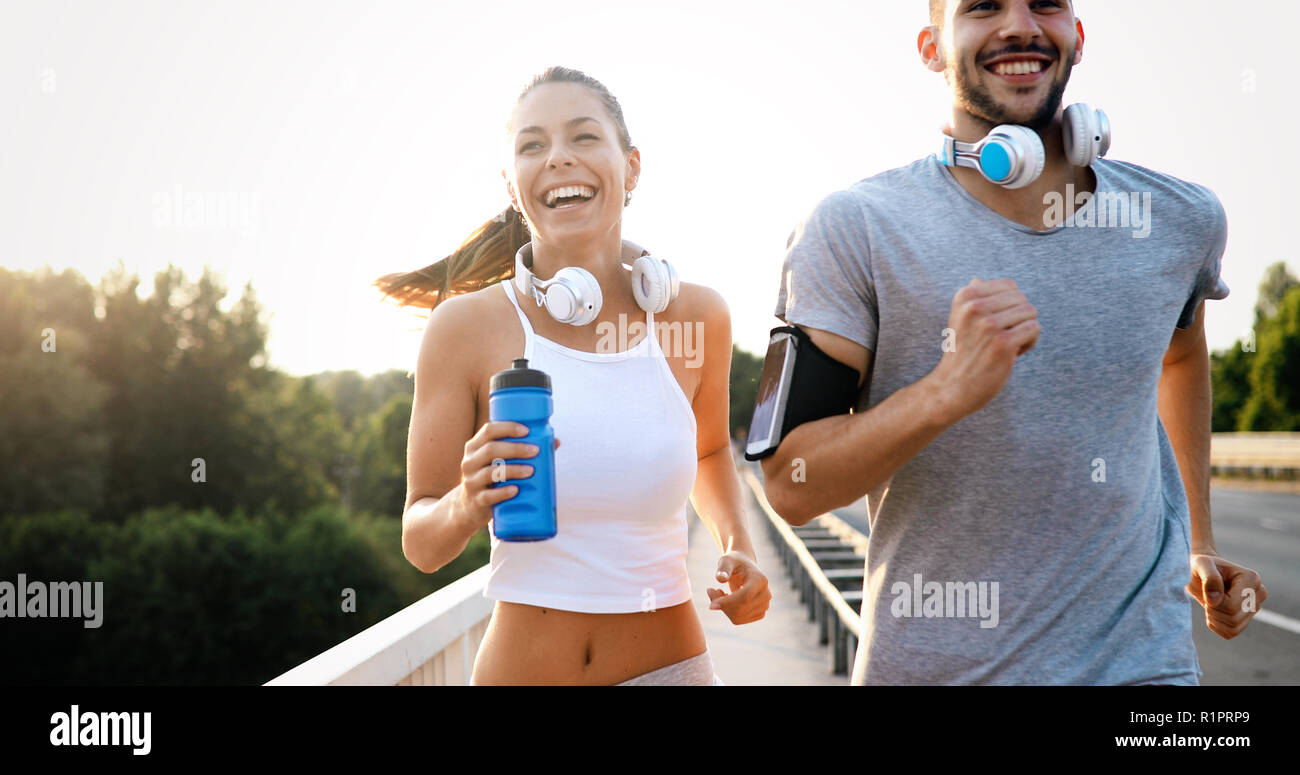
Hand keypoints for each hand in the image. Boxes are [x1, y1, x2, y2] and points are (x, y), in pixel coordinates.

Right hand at [455, 421, 558, 529]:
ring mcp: (471, 481)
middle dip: (515, 448)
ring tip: (531, 470)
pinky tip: (515, 490)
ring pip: (491, 472)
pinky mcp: (476, 500)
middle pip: (491, 449)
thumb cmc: (492, 478)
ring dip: (513, 470)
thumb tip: (555, 442)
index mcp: (474, 447)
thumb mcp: (499, 462)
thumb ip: (521, 450)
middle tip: (535, 451)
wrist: (470, 507)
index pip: (488, 430)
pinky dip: (503, 492)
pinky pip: (489, 495)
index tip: (526, 431)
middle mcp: (469, 462)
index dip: (507, 428)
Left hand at [707, 550, 770, 624]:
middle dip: (721, 604)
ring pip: (738, 617)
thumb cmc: (734, 562)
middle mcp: (766, 594)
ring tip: (718, 592)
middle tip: (710, 591)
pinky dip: (728, 612)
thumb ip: (723, 568)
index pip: (744, 596)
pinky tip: (726, 600)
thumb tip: (721, 578)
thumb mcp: (727, 561)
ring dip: (723, 608)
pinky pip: (739, 620)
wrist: (744, 568)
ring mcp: (764, 605)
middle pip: (740, 609)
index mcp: (760, 580)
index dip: (727, 602)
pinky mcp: (759, 613)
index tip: (711, 605)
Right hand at [927, 278, 1039, 422]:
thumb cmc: (963, 352)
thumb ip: (972, 298)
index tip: (993, 325)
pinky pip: (1033, 329)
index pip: (1009, 286)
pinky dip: (1028, 343)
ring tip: (1005, 346)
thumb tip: (979, 280)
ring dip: (1024, 331)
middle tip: (1000, 338)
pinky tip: (1012, 354)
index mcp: (965, 296)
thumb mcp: (959, 320)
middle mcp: (974, 307)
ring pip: (1030, 313)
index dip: (1008, 306)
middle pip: (1022, 299)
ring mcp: (988, 325)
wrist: (953, 387)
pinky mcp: (1002, 344)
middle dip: (1018, 319)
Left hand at [1186, 551, 1266, 639]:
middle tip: (1207, 596)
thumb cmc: (1201, 566)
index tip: (1207, 589)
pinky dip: (1216, 625)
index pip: (1232, 606)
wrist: (1201, 572)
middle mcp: (1259, 594)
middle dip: (1213, 610)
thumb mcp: (1201, 565)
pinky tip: (1213, 611)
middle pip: (1233, 619)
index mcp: (1252, 579)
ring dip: (1214, 618)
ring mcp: (1254, 608)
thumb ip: (1209, 578)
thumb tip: (1214, 601)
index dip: (1213, 603)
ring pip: (1233, 628)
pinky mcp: (1246, 618)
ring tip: (1210, 602)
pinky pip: (1230, 633)